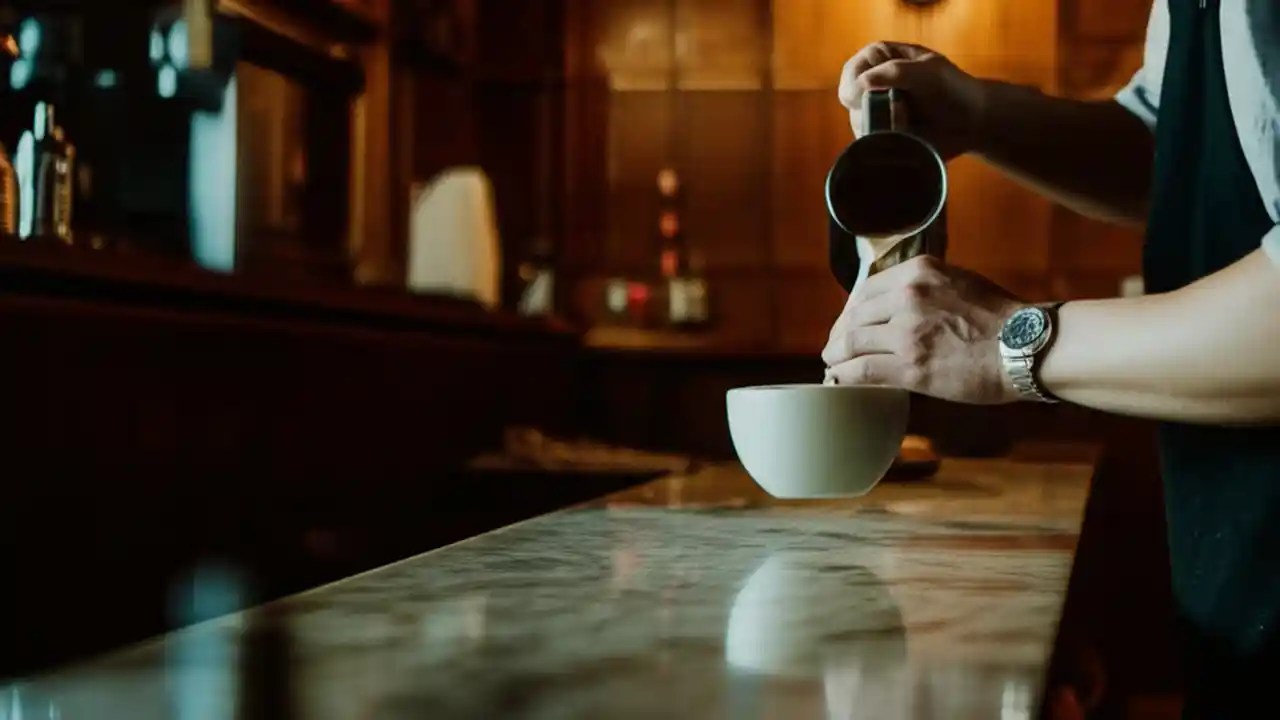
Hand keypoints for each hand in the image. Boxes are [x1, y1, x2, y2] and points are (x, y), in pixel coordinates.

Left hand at [822, 255, 1023, 404]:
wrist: (1027, 346)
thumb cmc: (1001, 319)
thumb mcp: (958, 282)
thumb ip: (924, 288)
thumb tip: (894, 304)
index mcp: (919, 271)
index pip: (866, 289)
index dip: (850, 310)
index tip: (848, 323)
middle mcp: (908, 295)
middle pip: (854, 316)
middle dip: (840, 334)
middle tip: (836, 348)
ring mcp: (908, 331)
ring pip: (851, 343)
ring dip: (836, 356)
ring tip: (834, 365)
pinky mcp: (911, 366)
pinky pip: (861, 370)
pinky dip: (844, 376)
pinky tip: (839, 381)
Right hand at [839, 42, 986, 159]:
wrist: (972, 122)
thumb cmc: (953, 89)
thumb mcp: (930, 72)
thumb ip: (897, 72)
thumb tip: (861, 83)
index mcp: (880, 59)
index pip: (853, 72)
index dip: (858, 86)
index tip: (870, 97)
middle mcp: (872, 84)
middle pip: (851, 101)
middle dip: (873, 111)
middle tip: (901, 113)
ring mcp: (875, 111)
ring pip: (860, 124)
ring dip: (884, 129)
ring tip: (910, 126)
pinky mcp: (881, 136)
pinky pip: (871, 144)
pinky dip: (887, 144)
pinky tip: (907, 139)